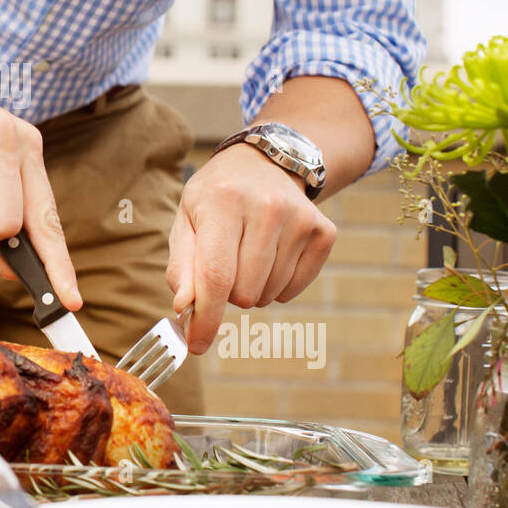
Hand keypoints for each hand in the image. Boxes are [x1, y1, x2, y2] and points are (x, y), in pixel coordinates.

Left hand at [166, 141, 336, 353]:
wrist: (264, 162)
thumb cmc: (216, 197)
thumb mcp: (187, 220)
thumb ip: (183, 266)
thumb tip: (185, 308)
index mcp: (224, 201)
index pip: (215, 275)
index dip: (206, 318)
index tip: (196, 345)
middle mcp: (267, 207)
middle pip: (242, 291)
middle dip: (226, 292)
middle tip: (224, 262)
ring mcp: (300, 219)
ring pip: (267, 295)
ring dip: (251, 288)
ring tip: (247, 253)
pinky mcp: (324, 232)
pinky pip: (293, 290)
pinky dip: (276, 286)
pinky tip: (270, 255)